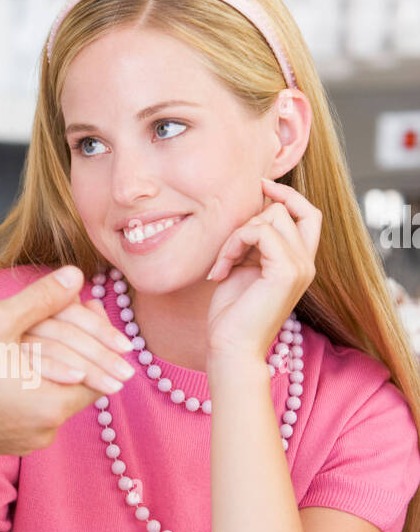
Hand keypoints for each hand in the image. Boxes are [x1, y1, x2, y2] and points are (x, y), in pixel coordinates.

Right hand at [0, 267, 133, 453]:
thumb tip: (76, 275)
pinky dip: (41, 387)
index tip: (103, 316)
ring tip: (61, 339)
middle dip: (92, 354)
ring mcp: (28, 440)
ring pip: (60, 398)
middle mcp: (46, 430)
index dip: (104, 342)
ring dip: (65, 369)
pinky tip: (30, 365)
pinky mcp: (11, 442)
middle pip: (83, 388)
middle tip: (100, 328)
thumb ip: (42, 299)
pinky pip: (38, 411)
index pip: (98, 373)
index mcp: (50, 403)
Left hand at [205, 177, 320, 361]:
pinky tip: (221, 270)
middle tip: (227, 255)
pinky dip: (234, 244)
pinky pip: (259, 231)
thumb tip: (253, 206)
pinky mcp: (287, 271)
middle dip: (246, 224)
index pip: (309, 213)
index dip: (288, 194)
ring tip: (222, 265)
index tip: (261, 184)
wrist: (230, 347)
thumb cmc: (232, 313)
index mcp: (299, 262)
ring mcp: (301, 267)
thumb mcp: (245, 266)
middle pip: (283, 210)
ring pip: (269, 218)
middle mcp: (307, 263)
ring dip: (236, 236)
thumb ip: (254, 240)